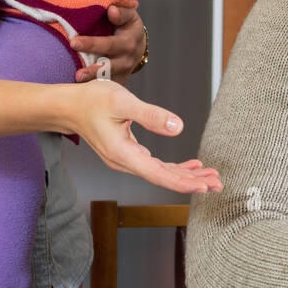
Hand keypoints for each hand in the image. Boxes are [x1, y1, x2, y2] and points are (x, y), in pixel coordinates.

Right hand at [53, 79, 221, 194]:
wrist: (68, 106)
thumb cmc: (91, 101)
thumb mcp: (122, 101)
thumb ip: (150, 115)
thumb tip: (178, 127)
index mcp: (123, 154)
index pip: (158, 174)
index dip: (182, 182)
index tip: (204, 187)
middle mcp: (125, 162)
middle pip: (163, 178)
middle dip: (192, 182)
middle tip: (218, 184)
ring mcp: (126, 160)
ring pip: (161, 173)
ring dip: (186, 176)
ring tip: (211, 178)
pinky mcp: (128, 154)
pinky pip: (155, 166)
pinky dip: (175, 168)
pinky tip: (191, 167)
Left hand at [70, 0, 142, 85]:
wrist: (138, 45)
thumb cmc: (128, 27)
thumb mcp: (129, 16)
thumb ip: (121, 11)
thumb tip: (111, 9)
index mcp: (128, 42)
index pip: (109, 44)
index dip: (91, 43)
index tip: (74, 42)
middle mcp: (127, 60)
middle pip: (108, 65)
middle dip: (91, 68)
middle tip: (75, 72)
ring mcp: (122, 73)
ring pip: (106, 79)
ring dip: (91, 80)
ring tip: (76, 79)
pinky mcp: (117, 81)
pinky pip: (105, 87)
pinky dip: (93, 87)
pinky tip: (79, 88)